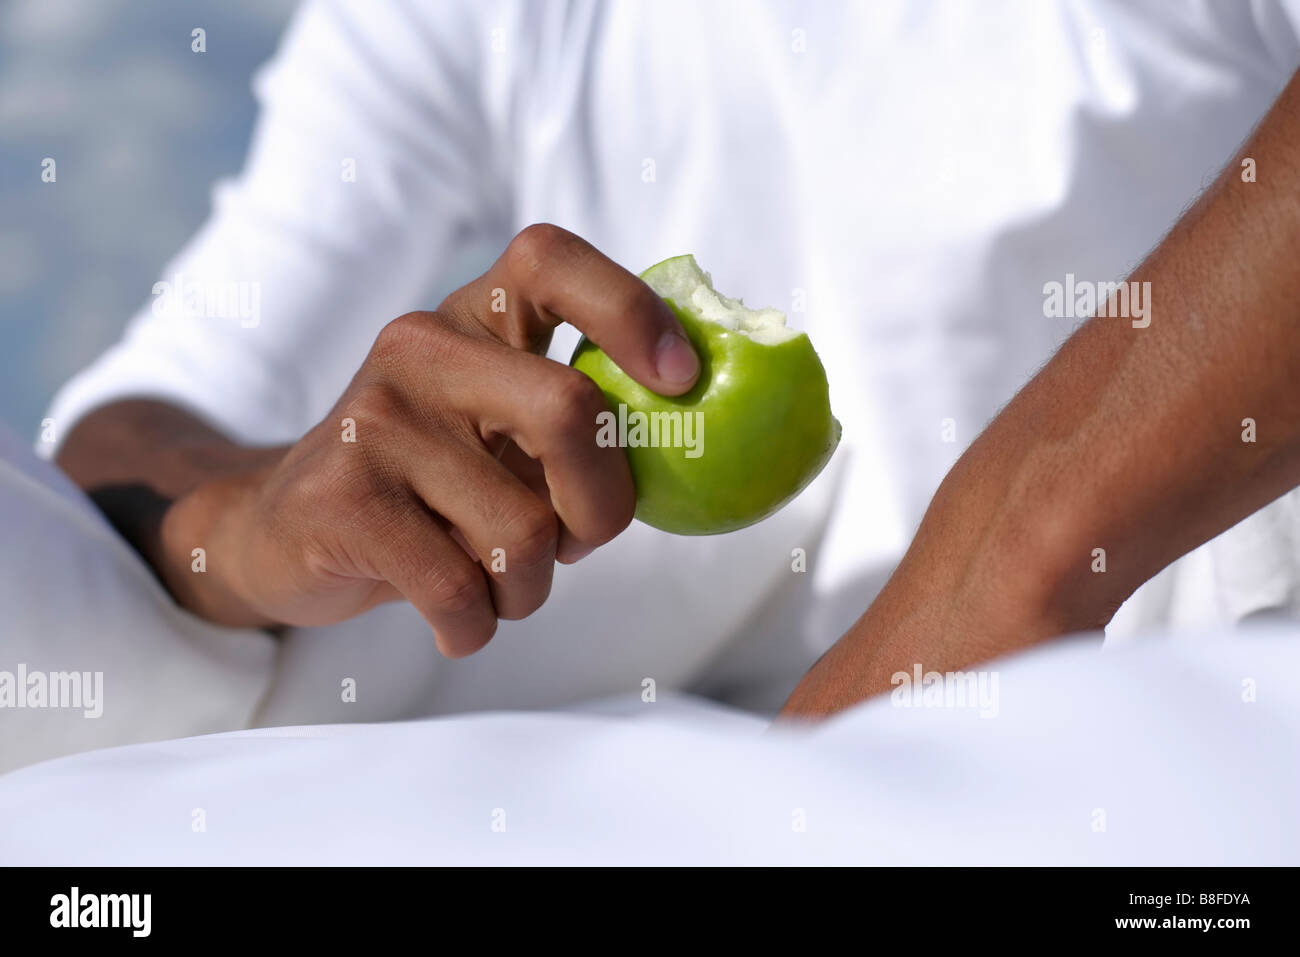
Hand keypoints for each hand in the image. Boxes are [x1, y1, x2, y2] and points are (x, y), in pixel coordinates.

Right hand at [157, 224, 699, 655]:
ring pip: (521, 529)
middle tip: (579, 543)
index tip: (680, 378)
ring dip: (529, 587)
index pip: (549, 259)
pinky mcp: (342, 496)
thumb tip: (684, 446)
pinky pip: (459, 588)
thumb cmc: (429, 487)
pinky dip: (476, 626)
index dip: (629, 309)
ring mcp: (376, 418)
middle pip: (567, 410)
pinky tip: (457, 620)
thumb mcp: (499, 432)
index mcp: (475, 319)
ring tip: (496, 585)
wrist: (285, 531)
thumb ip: (574, 425)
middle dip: (600, 507)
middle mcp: (422, 347)